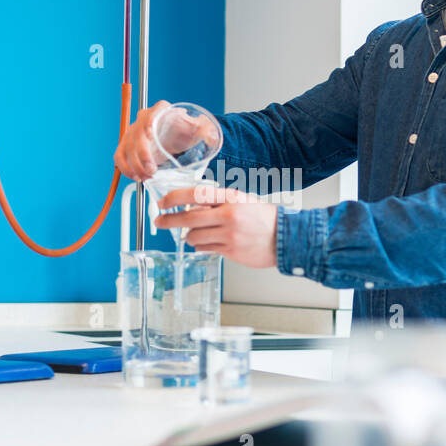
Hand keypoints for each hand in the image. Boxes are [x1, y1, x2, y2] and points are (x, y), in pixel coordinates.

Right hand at [114, 101, 218, 180]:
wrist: (177, 138)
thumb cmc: (185, 132)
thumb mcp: (198, 129)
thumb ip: (206, 129)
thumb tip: (209, 134)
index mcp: (161, 111)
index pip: (152, 113)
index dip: (149, 123)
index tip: (150, 135)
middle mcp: (144, 119)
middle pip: (137, 134)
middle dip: (143, 154)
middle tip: (152, 170)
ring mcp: (133, 132)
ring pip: (126, 147)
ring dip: (134, 164)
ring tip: (146, 177)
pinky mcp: (127, 146)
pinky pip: (120, 156)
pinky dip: (125, 167)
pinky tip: (135, 177)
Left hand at [154, 185, 277, 267]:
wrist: (286, 237)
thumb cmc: (264, 218)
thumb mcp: (242, 201)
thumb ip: (218, 202)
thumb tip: (192, 206)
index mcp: (231, 198)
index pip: (195, 194)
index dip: (174, 198)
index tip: (163, 202)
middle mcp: (228, 215)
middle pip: (188, 218)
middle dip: (169, 220)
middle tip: (159, 221)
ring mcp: (229, 235)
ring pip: (194, 236)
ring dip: (190, 236)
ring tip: (195, 233)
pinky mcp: (230, 251)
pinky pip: (205, 248)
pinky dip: (202, 245)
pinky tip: (209, 242)